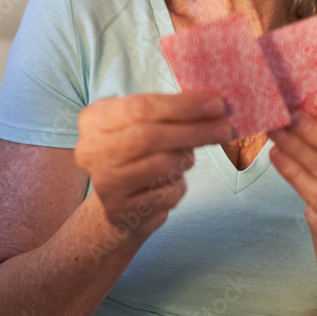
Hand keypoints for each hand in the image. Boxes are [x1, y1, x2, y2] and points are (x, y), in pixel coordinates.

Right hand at [74, 92, 230, 241]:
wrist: (118, 200)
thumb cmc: (136, 151)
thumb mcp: (141, 122)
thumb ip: (168, 112)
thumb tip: (212, 105)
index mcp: (94, 119)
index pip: (141, 107)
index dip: (182, 106)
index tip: (216, 104)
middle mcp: (91, 150)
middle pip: (150, 137)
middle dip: (193, 131)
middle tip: (225, 128)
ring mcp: (103, 182)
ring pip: (161, 166)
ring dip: (185, 160)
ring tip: (187, 158)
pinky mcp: (119, 211)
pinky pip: (165, 195)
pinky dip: (179, 186)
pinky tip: (172, 183)